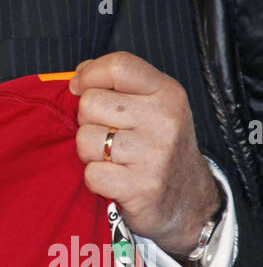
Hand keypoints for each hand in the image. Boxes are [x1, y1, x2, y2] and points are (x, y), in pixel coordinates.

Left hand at [69, 52, 219, 256]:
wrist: (189, 200)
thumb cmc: (157, 146)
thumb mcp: (152, 106)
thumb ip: (118, 85)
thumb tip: (78, 76)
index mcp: (167, 93)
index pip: (118, 66)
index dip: (89, 74)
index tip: (79, 88)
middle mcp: (164, 120)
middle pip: (90, 103)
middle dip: (87, 121)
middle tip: (107, 135)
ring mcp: (155, 154)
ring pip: (85, 139)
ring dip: (89, 152)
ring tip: (113, 158)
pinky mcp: (142, 187)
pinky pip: (92, 174)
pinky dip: (96, 180)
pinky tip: (116, 180)